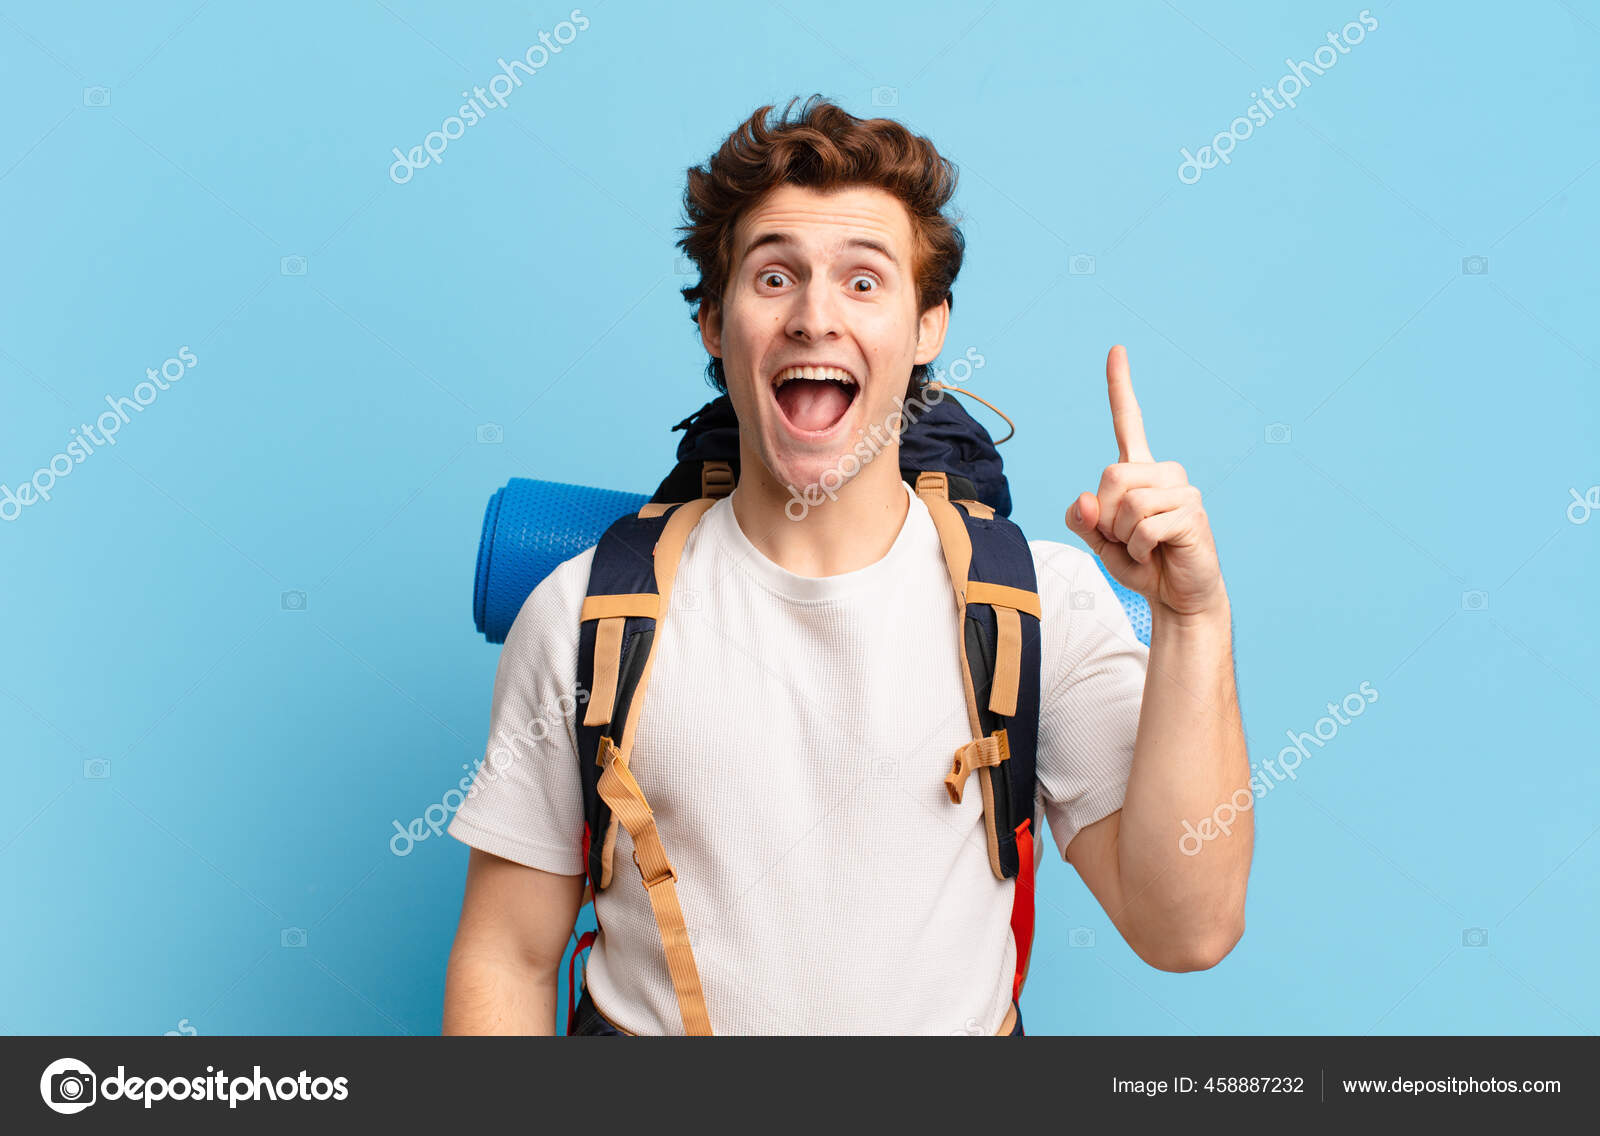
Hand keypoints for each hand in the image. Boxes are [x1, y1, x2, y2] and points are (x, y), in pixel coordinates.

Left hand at [1063, 345, 1225, 619]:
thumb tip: (1084, 499)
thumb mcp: (1099, 541)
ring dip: (1123, 537)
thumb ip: (1082, 519)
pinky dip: (1139, 550)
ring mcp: (1182, 491)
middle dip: (1105, 516)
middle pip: (1111, 475)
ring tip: (1143, 547)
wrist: (1177, 597)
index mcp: (1140, 471)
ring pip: (1127, 503)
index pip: (1129, 422)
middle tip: (1124, 539)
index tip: (1116, 349)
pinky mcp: (1192, 515)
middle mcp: (1164, 473)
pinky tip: (1156, 555)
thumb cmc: (1142, 564)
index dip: (1120, 387)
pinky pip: (1145, 527)